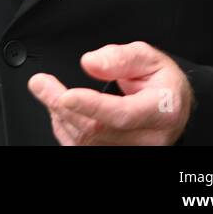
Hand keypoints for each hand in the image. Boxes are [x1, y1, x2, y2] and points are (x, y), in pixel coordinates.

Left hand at [27, 41, 193, 144]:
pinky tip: (62, 111)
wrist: (171, 108)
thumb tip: (91, 63)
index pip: (122, 115)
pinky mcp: (116, 155)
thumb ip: (120, 57)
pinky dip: (64, 129)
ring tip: (52, 92)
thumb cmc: (160, 84)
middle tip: (40, 84)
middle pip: (96, 131)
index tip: (65, 96)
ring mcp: (132, 152)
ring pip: (85, 143)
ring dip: (60, 116)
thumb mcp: (148, 58)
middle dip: (61, 105)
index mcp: (161, 110)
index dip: (91, 106)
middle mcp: (148, 138)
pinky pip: (81, 149)